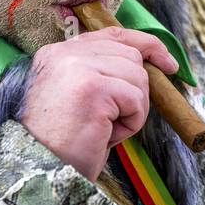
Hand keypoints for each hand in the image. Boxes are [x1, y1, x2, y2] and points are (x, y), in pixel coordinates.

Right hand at [18, 26, 178, 181]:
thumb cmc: (59, 143)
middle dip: (136, 90)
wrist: (37, 170)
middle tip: (116, 120)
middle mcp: (65, 54)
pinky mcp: (94, 89)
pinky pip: (135, 99)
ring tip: (106, 130)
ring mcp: (79, 68)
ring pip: (137, 77)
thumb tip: (145, 64)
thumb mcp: (76, 98)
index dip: (145, 44)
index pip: (112, 35)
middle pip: (130, 55)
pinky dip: (131, 123)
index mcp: (58, 54)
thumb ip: (98, 73)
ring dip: (132, 109)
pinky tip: (107, 135)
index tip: (167, 62)